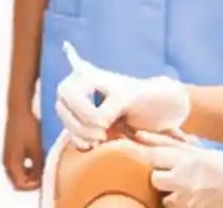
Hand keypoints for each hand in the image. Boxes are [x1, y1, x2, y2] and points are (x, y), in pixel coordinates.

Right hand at [2, 106, 42, 189]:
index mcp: (11, 164)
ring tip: (42, 167)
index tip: (44, 180)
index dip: (33, 186)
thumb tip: (40, 180)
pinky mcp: (10, 150)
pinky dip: (27, 167)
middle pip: (18, 182)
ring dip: (29, 175)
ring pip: (18, 174)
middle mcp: (6, 163)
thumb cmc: (27, 128)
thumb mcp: (36, 149)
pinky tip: (36, 159)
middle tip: (44, 175)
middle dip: (31, 182)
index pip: (20, 185)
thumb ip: (37, 167)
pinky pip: (18, 166)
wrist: (19, 110)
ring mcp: (7, 156)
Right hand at [54, 42, 190, 148]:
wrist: (160, 108)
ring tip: (101, 140)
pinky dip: (80, 142)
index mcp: (88, 75)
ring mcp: (80, 107)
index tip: (103, 123)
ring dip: (80, 134)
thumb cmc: (146, 96)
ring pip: (66, 121)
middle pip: (62, 107)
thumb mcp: (130, 97)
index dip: (82, 110)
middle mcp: (80, 88)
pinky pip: (72, 134)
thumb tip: (97, 123)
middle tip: (102, 135)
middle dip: (79, 124)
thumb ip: (111, 108)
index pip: (68, 92)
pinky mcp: (84, 124)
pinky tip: (92, 146)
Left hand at [137, 136, 222, 207]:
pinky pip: (174, 207)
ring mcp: (188, 198)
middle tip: (172, 175)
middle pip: (154, 178)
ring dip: (170, 193)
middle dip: (159, 177)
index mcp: (187, 157)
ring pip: (164, 197)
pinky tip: (192, 199)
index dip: (141, 155)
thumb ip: (170, 143)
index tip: (135, 153)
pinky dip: (180, 204)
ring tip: (187, 189)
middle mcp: (185, 177)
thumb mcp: (200, 151)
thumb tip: (140, 135)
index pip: (152, 155)